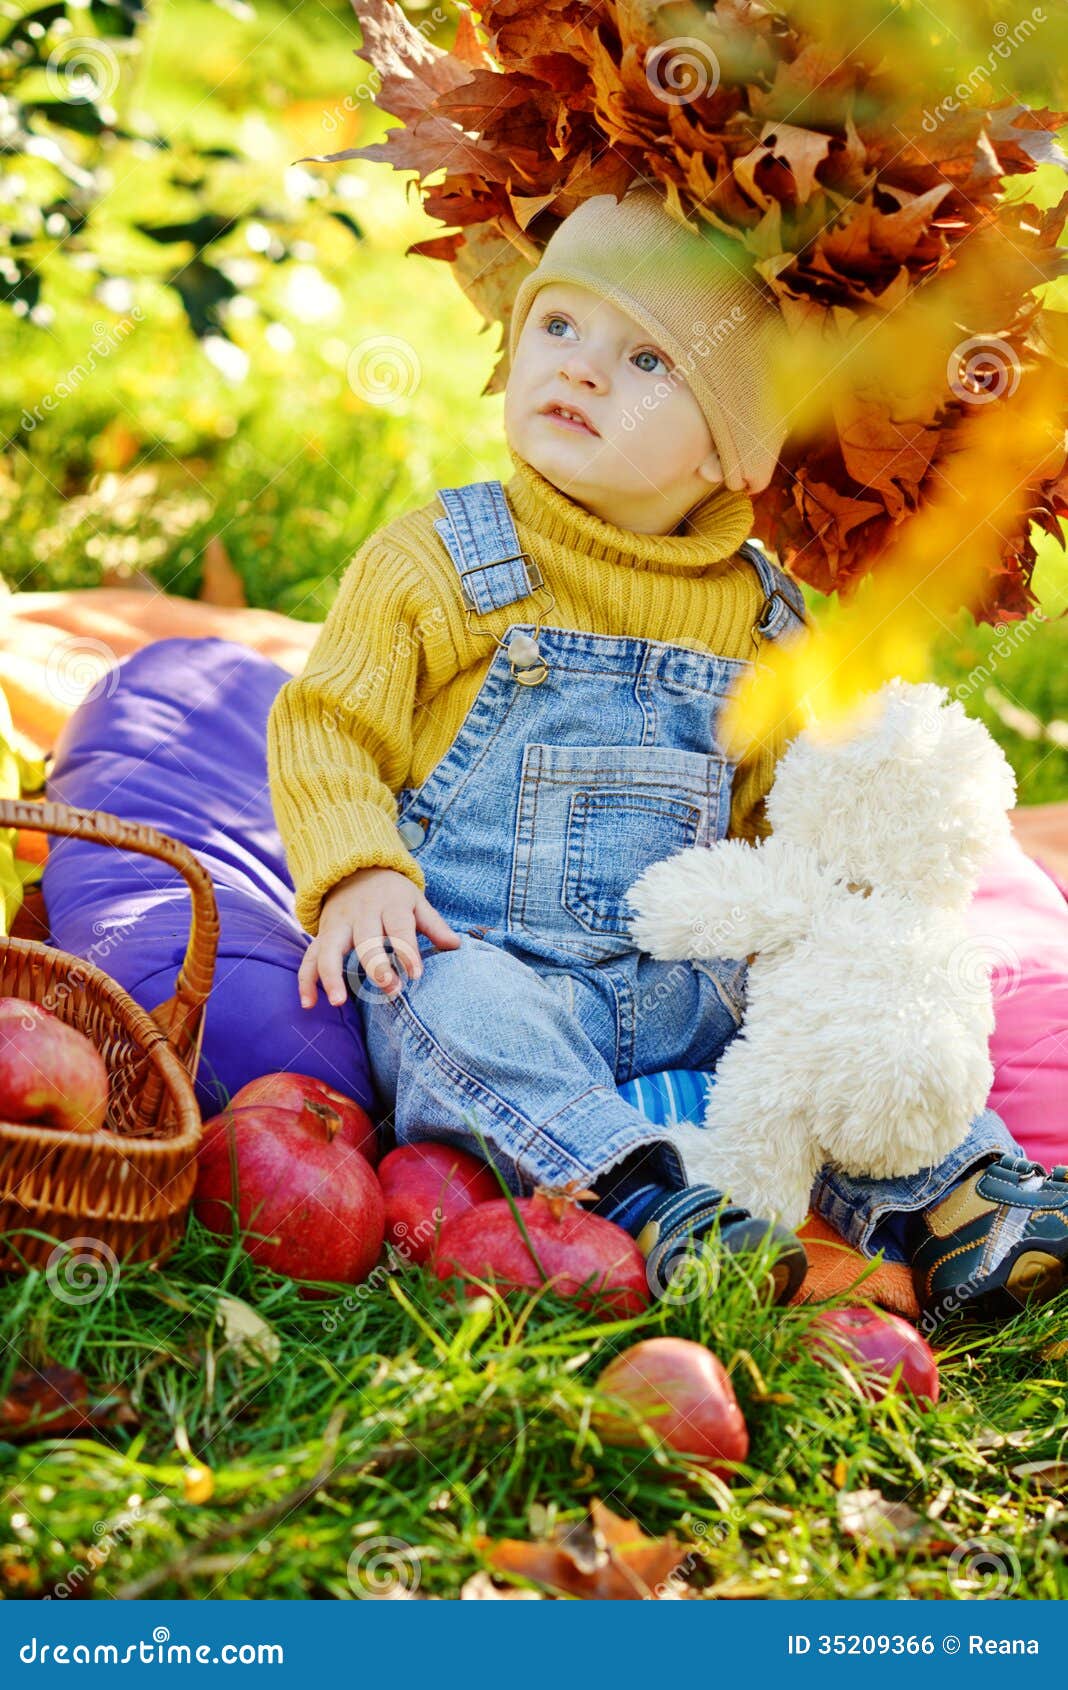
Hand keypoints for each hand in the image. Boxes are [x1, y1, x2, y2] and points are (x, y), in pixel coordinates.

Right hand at [298, 867, 462, 1006]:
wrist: (354, 868)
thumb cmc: (392, 893)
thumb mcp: (415, 901)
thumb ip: (433, 925)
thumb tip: (455, 946)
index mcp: (390, 904)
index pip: (399, 928)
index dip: (407, 951)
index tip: (416, 975)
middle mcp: (361, 913)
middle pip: (366, 941)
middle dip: (376, 966)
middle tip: (389, 990)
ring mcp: (337, 924)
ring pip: (330, 949)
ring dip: (331, 975)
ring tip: (338, 1002)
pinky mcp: (321, 934)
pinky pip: (309, 957)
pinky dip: (305, 980)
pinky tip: (308, 1004)